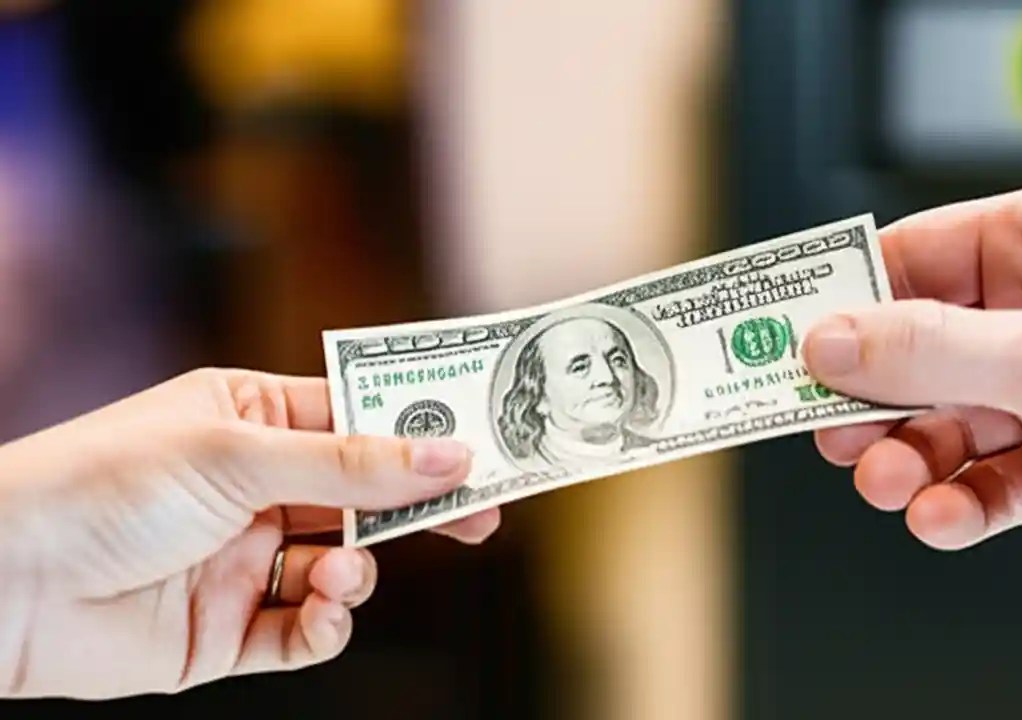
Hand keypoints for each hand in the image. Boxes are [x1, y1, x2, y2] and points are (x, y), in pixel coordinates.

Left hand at [0, 368, 499, 698]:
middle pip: (366, 494)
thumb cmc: (105, 485)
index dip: (423, 427)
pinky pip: (308, 631)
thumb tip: (450, 456)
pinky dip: (329, 624)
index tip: (487, 438)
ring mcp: (246, 560)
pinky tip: (321, 612)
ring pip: (345, 566)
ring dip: (359, 573)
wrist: (3, 582)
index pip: (360, 415)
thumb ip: (352, 464)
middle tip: (483, 516)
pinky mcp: (231, 630)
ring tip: (342, 574)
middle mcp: (257, 488)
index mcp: (253, 421)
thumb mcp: (239, 458)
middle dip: (420, 507)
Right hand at [802, 182, 1021, 556]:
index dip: (845, 301)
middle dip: (872, 396)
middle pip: (918, 349)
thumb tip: (828, 339)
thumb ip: (928, 350)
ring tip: (886, 482)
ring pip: (947, 420)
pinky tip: (943, 515)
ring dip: (908, 456)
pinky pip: (992, 476)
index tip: (785, 339)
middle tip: (826, 426)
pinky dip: (961, 501)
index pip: (913, 259)